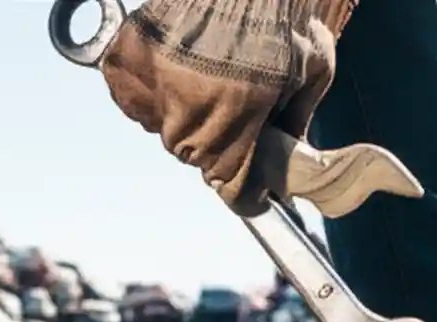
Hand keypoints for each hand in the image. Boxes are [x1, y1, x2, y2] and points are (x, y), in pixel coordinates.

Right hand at [99, 0, 357, 214]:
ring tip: (208, 74)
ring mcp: (151, 87)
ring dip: (184, 114)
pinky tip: (178, 65)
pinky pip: (136, 100)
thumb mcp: (312, 71)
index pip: (231, 184)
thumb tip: (290, 169)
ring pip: (164, 128)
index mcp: (235, 117)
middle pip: (195, 155)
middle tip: (235, 109)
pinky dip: (154, 92)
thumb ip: (294, 128)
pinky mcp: (124, 63)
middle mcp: (186, 109)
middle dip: (216, 143)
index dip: (246, 188)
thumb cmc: (283, 11)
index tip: (254, 189)